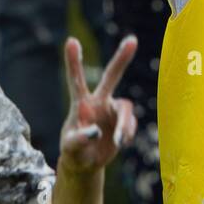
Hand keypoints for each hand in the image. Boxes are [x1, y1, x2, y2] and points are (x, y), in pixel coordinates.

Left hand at [58, 36, 138, 174]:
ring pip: (126, 107)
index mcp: (81, 104)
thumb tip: (95, 131)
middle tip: (132, 40)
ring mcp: (112, 110)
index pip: (76, 80)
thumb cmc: (74, 152)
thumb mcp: (71, 148)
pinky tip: (119, 144)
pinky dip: (126, 134)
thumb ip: (79, 139)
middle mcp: (99, 101)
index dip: (74, 61)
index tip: (71, 40)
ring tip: (119, 141)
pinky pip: (131, 124)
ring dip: (124, 124)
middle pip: (111, 76)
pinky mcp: (123, 121)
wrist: (86, 163)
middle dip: (121, 58)